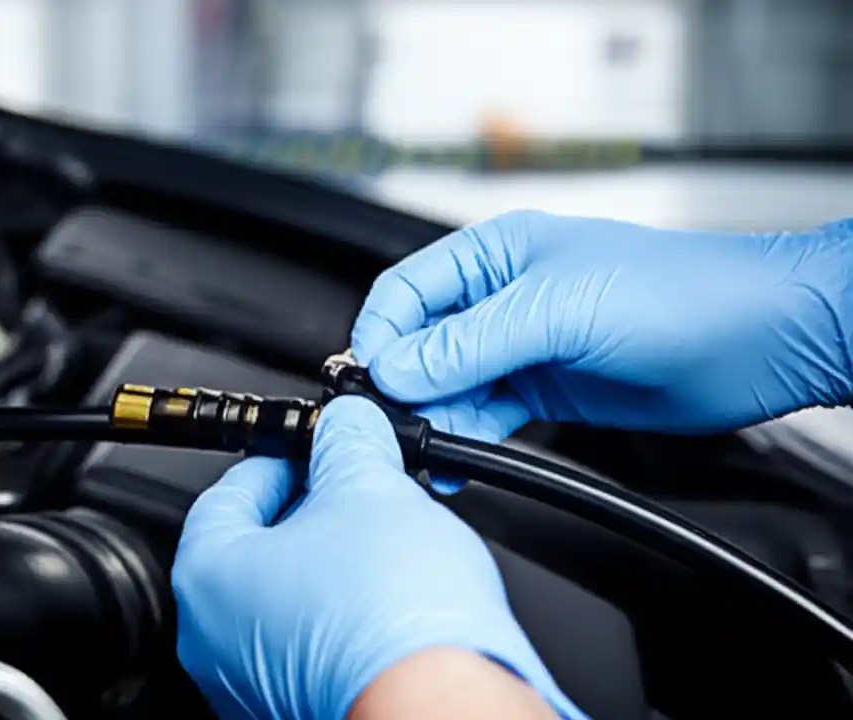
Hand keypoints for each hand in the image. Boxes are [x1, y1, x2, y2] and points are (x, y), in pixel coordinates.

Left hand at [172, 396, 583, 719]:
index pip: (228, 492)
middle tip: (355, 492)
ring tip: (381, 548)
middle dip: (308, 513)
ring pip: (282, 602)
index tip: (313, 449)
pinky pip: (306, 650)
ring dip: (326, 568)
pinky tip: (384, 606)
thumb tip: (346, 425)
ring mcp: (248, 687)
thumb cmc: (392, 622)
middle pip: (253, 550)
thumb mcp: (371, 491)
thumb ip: (348, 443)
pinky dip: (339, 621)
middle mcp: (211, 640)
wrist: (439, 710)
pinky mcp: (293, 712)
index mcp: (207, 576)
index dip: (279, 459)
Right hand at [351, 211, 852, 436]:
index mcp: (495, 253)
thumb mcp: (556, 310)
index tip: (369, 379)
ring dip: (432, 417)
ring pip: (448, 385)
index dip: (380, 335)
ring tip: (426, 450)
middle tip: (394, 425)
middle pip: (420, 343)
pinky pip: (483, 416)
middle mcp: (500, 298)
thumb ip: (469, 344)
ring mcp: (521, 347)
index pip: (406, 291)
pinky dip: (465, 439)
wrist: (756, 341)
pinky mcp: (543, 392)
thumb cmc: (677, 291)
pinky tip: (456, 461)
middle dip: (402, 383)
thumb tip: (396, 367)